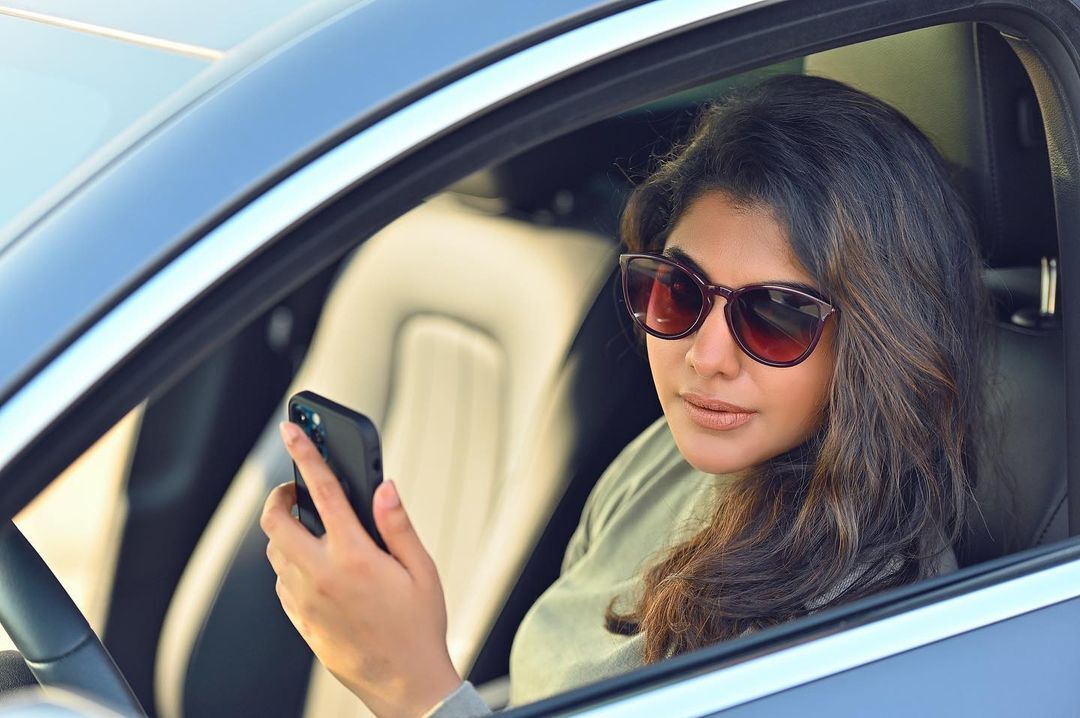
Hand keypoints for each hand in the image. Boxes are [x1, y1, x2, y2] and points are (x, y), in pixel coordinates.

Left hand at [260, 421, 462, 717]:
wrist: (405, 685)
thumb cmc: (419, 628)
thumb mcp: (422, 570)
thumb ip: (398, 524)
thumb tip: (384, 488)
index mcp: (354, 556)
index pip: (322, 492)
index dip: (304, 454)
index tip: (291, 431)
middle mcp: (321, 575)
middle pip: (275, 521)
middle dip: (280, 496)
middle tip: (297, 491)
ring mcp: (305, 601)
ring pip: (274, 551)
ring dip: (286, 532)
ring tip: (314, 530)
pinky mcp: (300, 621)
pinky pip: (281, 581)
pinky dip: (290, 563)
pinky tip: (317, 567)